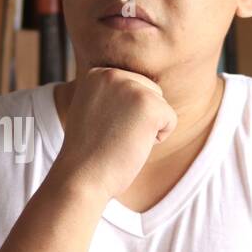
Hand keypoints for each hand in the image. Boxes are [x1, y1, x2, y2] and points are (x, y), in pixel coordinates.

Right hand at [52, 67, 177, 203]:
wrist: (81, 178)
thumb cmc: (88, 154)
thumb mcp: (92, 111)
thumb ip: (112, 95)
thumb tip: (139, 93)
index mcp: (96, 74)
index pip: (133, 86)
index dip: (124, 114)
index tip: (102, 129)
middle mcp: (112, 74)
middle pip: (150, 91)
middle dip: (140, 118)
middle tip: (113, 136)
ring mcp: (131, 87)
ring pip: (161, 106)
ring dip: (147, 128)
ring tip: (121, 140)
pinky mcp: (149, 104)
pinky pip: (171, 120)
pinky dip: (158, 139)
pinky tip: (132, 145)